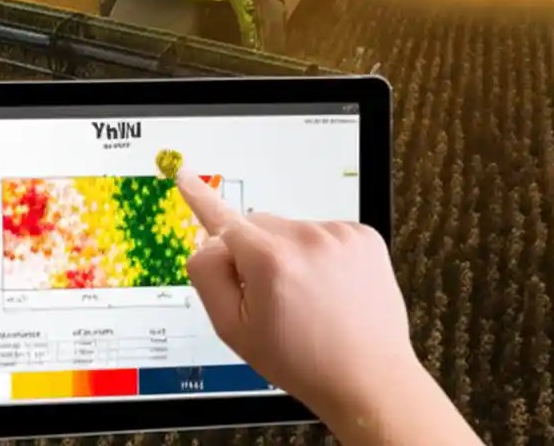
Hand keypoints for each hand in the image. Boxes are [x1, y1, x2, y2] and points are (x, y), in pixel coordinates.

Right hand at [175, 171, 416, 417]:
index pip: (223, 220)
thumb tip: (209, 245)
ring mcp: (339, 235)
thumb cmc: (302, 360)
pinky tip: (328, 288)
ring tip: (307, 297)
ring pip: (291, 230)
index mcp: (271, 262)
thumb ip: (209, 278)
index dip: (200, 199)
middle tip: (270, 298)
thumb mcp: (234, 330)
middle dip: (253, 254)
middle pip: (256, 227)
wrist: (368, 377)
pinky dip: (320, 255)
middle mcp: (307, 239)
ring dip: (289, 255)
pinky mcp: (363, 236)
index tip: (186, 176)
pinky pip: (323, 233)